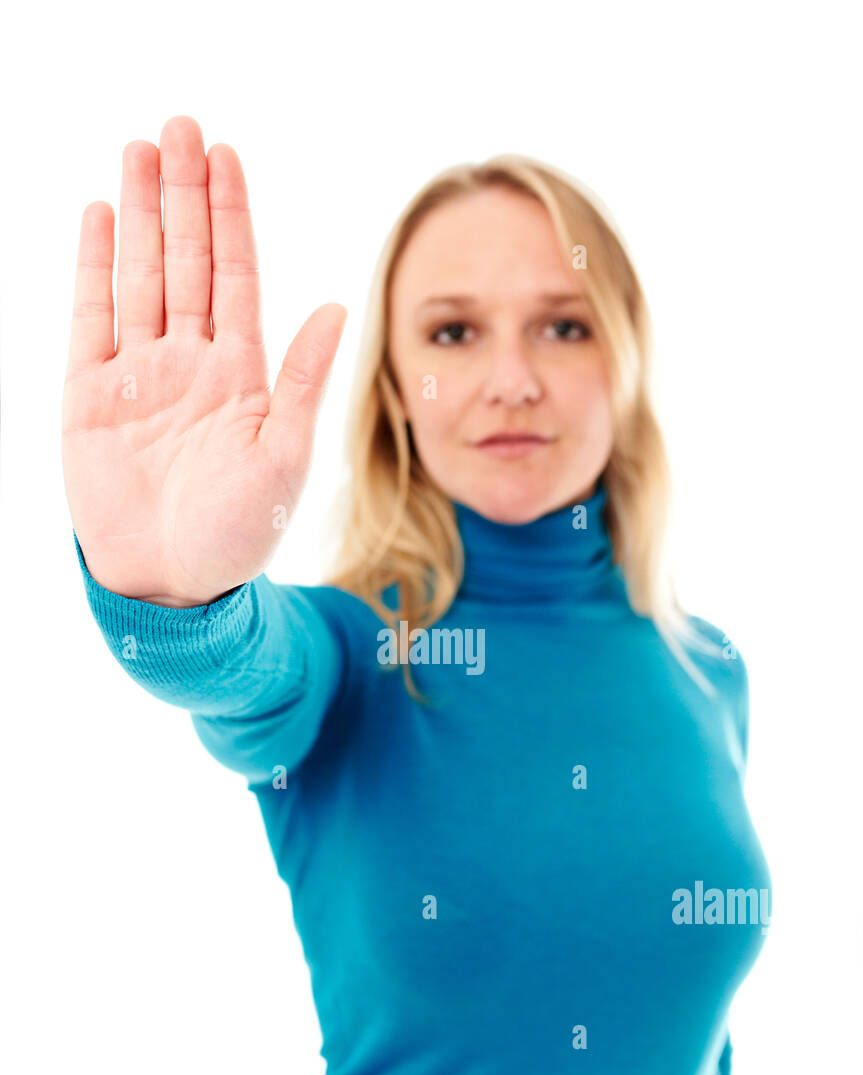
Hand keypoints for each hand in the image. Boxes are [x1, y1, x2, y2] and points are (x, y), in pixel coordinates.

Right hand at [62, 115, 346, 606]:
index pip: (234, 276)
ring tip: (140, 152)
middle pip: (185, 261)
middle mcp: (189, 363)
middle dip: (183, 195)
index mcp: (239, 374)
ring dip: (141, 215)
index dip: (230, 216)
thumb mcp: (285, 457)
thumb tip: (337, 307)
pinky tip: (102, 218)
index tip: (225, 156)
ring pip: (139, 276)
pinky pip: (91, 318)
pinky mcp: (90, 395)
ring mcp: (138, 375)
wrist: (172, 585)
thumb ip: (304, 380)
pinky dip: (95, 268)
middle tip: (178, 126)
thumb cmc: (238, 534)